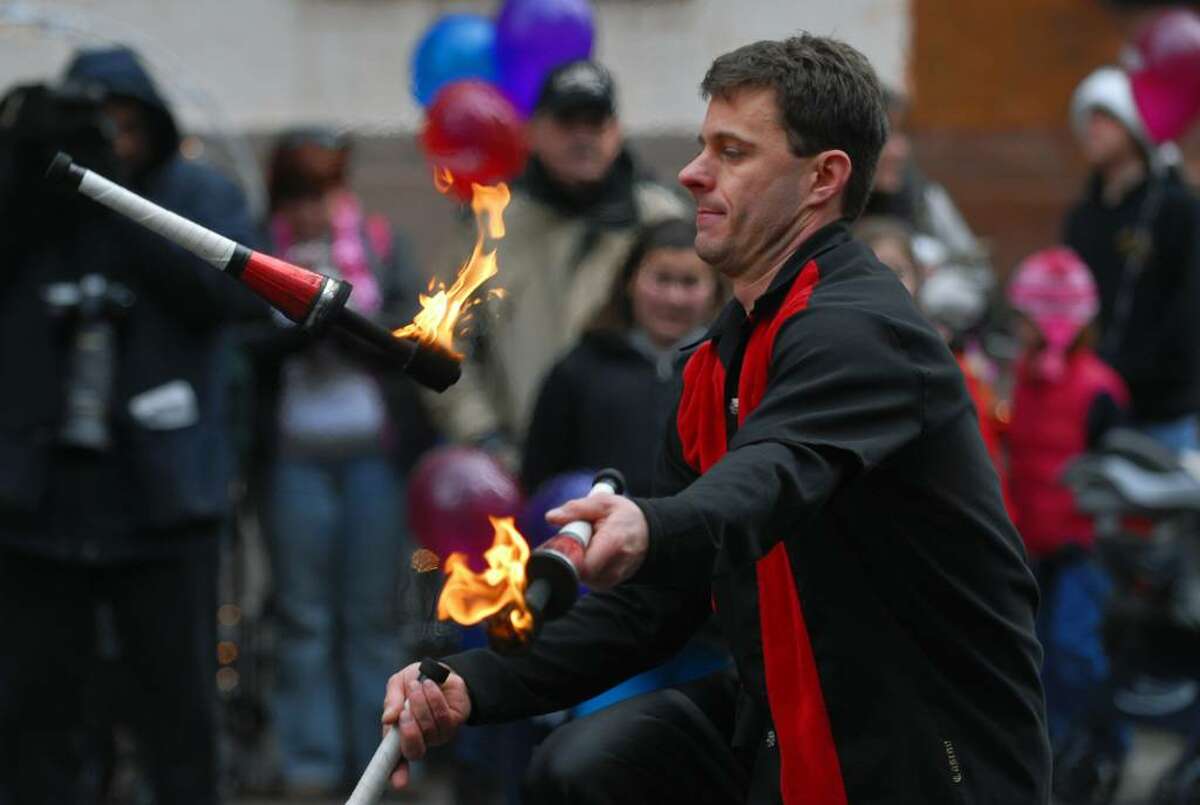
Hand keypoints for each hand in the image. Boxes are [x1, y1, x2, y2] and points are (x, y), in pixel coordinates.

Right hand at [381, 662, 470, 788]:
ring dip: (421, 704)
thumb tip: (388, 719)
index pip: (395, 760)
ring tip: (418, 685)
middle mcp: (419, 738)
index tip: (398, 783)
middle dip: (409, 732)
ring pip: (428, 728)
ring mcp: (437, 734)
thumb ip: (392, 700)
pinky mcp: (452, 724)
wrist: (442, 670)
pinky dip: (434, 699)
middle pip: (414, 751)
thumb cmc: (417, 679)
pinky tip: (431, 685)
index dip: (396, 772)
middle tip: (404, 712)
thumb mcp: (398, 683)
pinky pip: (443, 717)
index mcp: (399, 733)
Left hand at [546, 494, 648, 588]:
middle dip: (571, 554)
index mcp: (613, 543)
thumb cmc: (626, 517)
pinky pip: (587, 578)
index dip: (567, 553)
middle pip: (577, 569)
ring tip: (590, 544)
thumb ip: (576, 509)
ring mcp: (612, 578)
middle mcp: (614, 566)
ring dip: (578, 560)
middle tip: (579, 537)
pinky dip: (585, 566)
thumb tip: (551, 517)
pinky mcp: (608, 584)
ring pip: (580, 575)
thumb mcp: (604, 503)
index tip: (565, 540)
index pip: (581, 563)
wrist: (650, 533)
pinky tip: (594, 554)